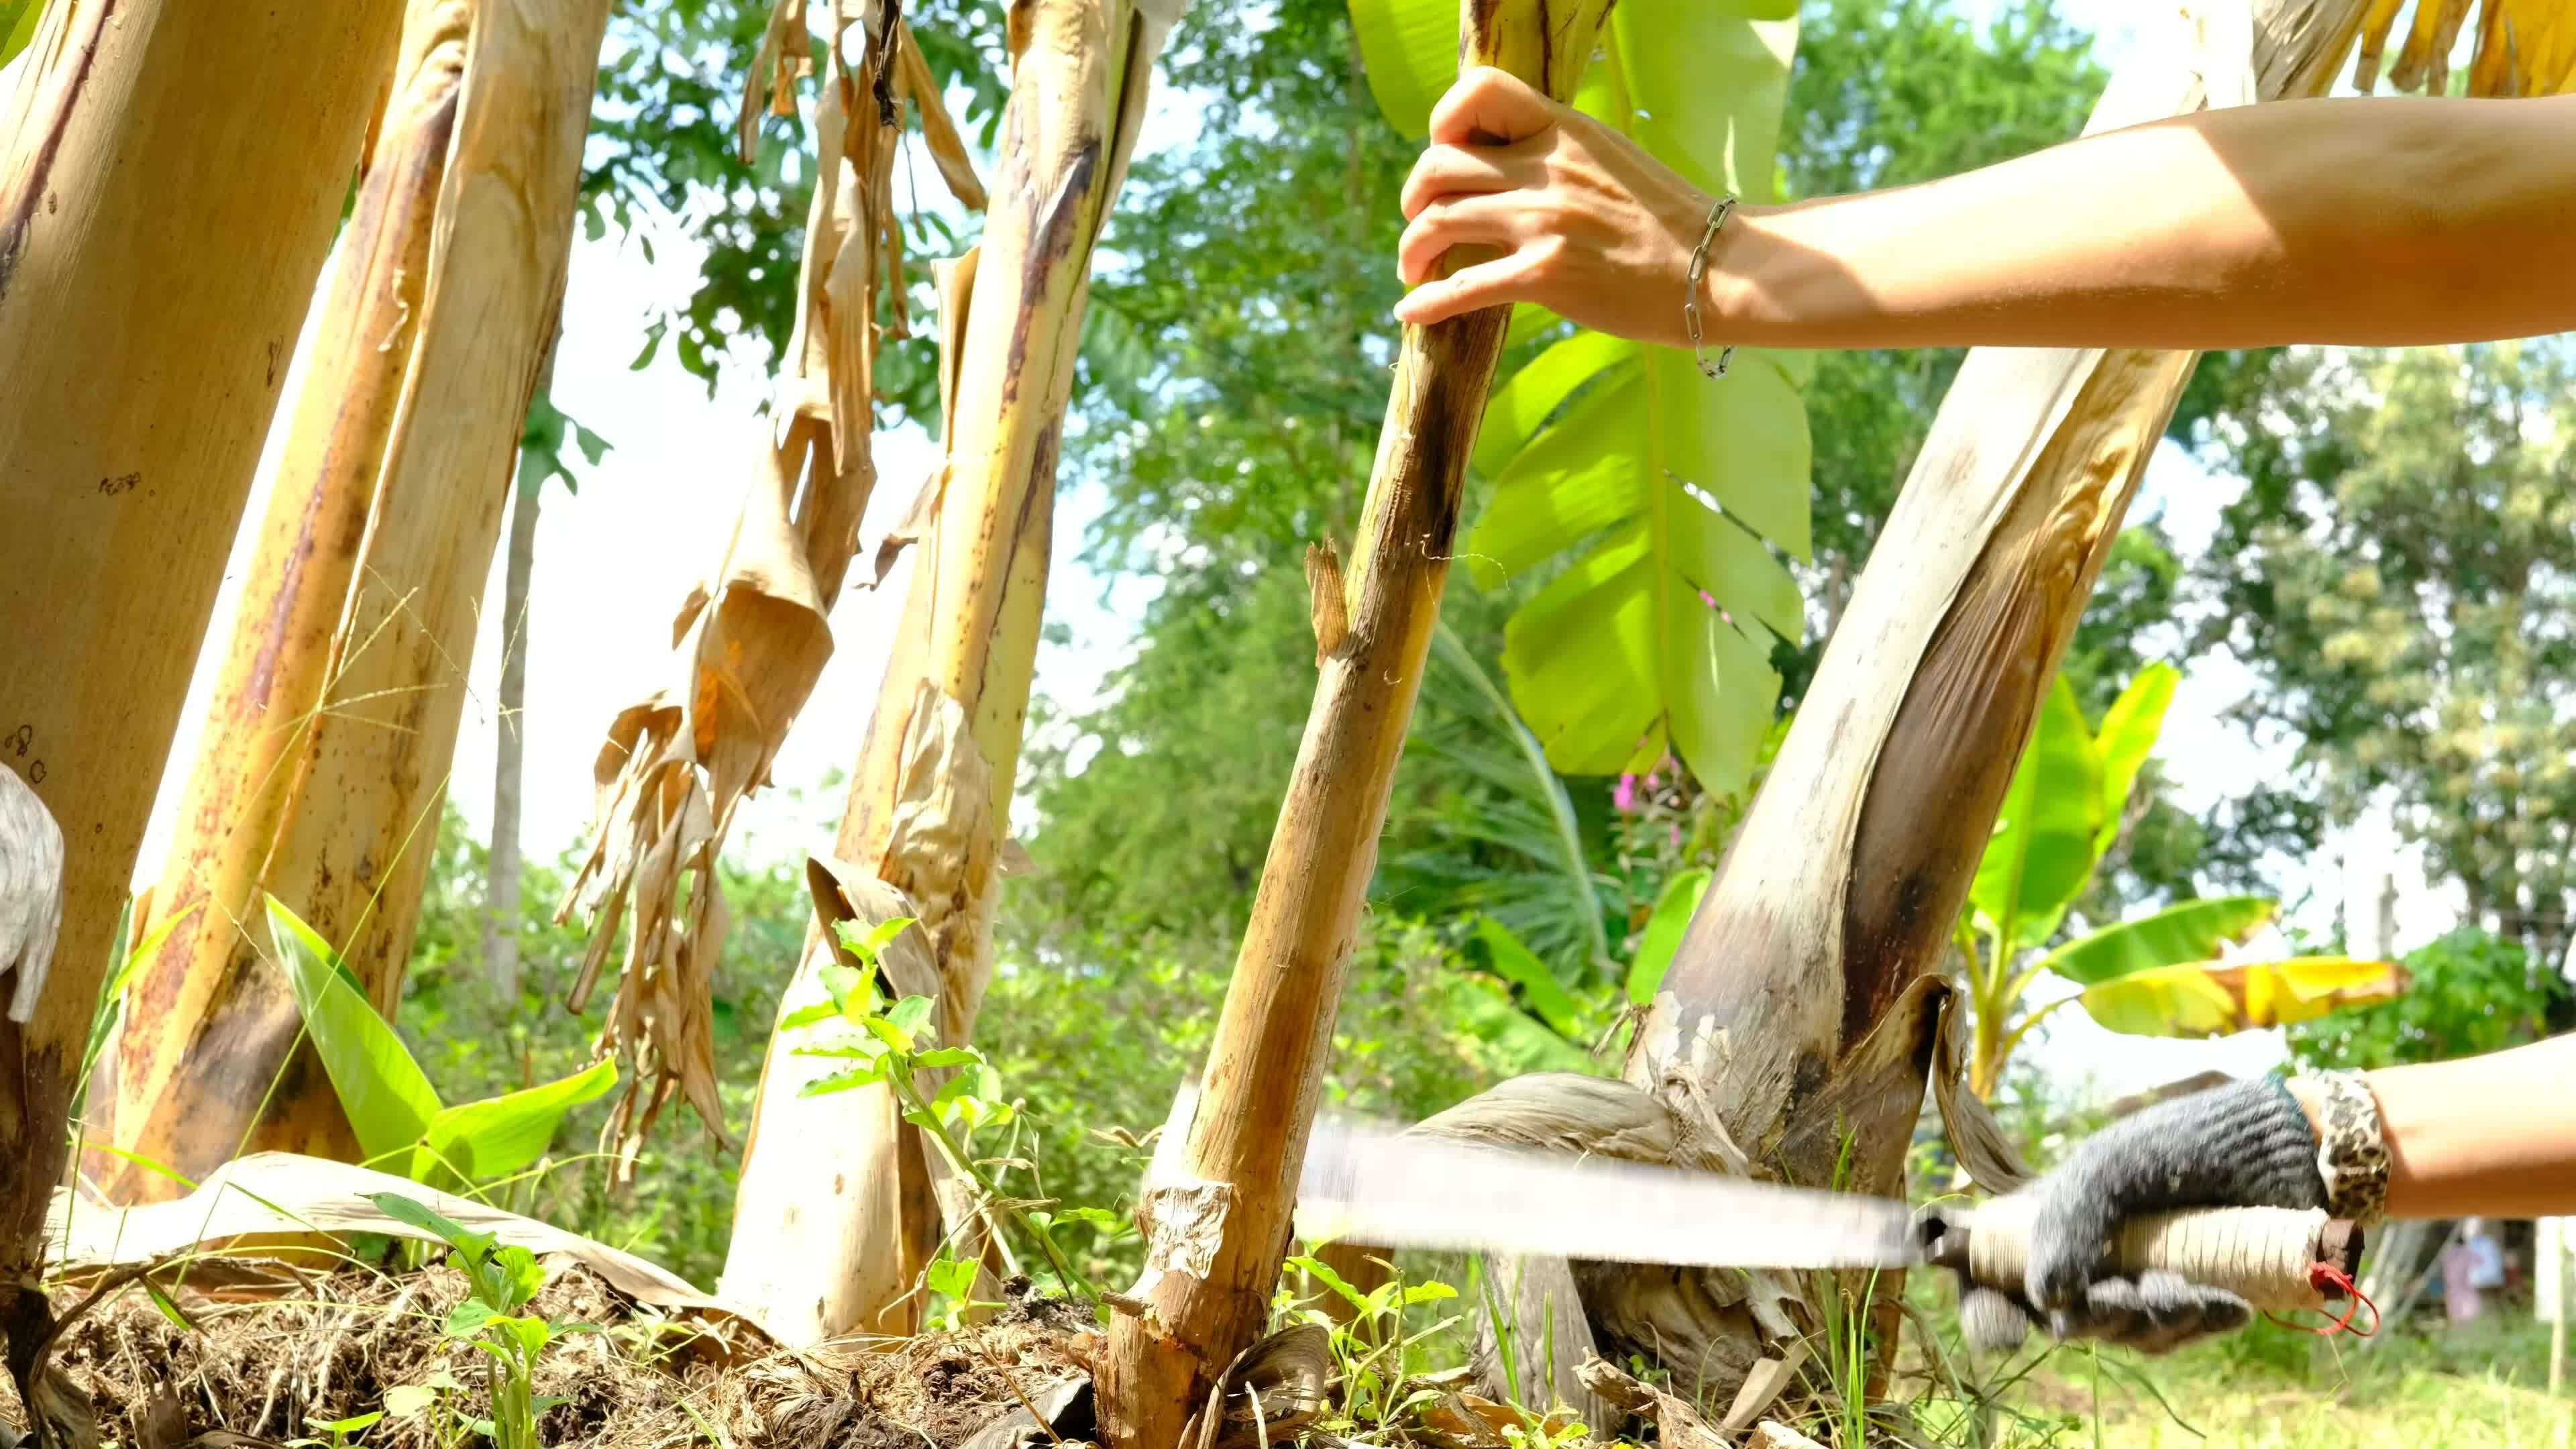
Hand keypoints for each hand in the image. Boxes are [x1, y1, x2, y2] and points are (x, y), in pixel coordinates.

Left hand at [1394, 67, 1736, 344]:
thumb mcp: (1609, 157)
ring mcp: (1543, 221)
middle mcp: (1546, 167)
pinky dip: (1425, 303)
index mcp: (1563, 129)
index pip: (1479, 90)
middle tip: (1419, 224)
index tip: (1445, 153)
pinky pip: (1461, 287)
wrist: (1716, 268)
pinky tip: (1411, 312)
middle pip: (1438, 165)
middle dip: (1413, 197)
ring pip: (1437, 222)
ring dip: (1411, 250)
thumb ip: (1556, 152)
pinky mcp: (1545, 275)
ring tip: (1413, 270)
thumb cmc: (1665, 220)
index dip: (1444, 120)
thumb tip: (1505, 163)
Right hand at [1955, 1076, 2328, 1355]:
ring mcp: (2130, 1283)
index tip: (2007, 1333)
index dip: (1986, 1311)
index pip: (1988, 1275)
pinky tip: (2229, 1306)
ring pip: (2120, 1334)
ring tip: (2192, 1291)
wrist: (2277, 1148)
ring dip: (2151, 1322)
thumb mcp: (2111, 1166)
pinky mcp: (2181, 1304)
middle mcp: (2078, 1257)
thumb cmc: (2180, 1141)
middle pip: (2060, 1318)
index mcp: (2041, 1218)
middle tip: (2131, 1295)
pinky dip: (2197, 1325)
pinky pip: (2173, 1337)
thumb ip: (2067, 1222)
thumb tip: (2045, 1297)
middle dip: (2095, 1316)